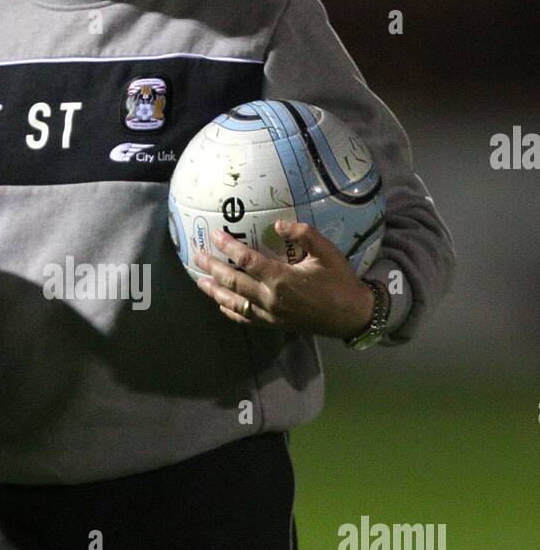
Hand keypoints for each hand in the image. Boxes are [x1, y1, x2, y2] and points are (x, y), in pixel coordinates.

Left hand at [193, 221, 375, 338]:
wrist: (352, 315)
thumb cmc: (340, 280)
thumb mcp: (327, 252)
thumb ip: (303, 234)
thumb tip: (278, 224)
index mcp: (281, 279)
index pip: (246, 260)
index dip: (227, 247)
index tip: (214, 235)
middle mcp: (270, 299)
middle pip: (233, 282)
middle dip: (213, 268)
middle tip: (196, 256)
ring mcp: (270, 314)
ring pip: (234, 303)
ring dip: (214, 291)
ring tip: (200, 280)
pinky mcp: (274, 325)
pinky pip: (246, 319)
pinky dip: (231, 311)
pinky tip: (221, 304)